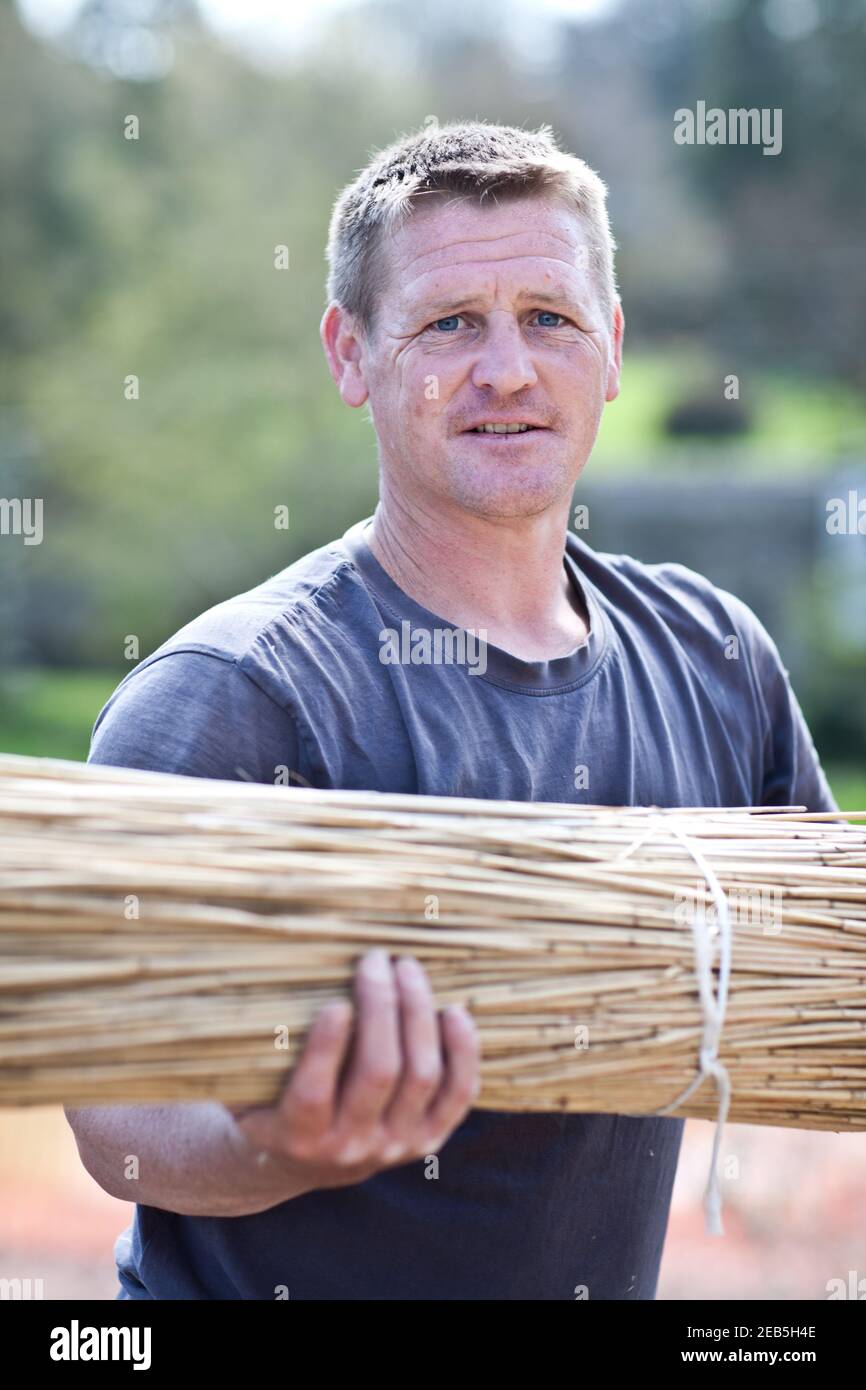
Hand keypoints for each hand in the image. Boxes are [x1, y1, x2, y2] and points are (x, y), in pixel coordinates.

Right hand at [229, 948, 479, 1189]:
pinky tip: (454, 1011)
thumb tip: (224, 983)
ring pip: (420, 1075)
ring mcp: (394, 1146)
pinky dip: (462, 1052)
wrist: (304, 1161)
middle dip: (381, 1007)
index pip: (313, 1093)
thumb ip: (250, 1045)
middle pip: (379, 1072)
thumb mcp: (249, 1083)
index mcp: (297, 1135)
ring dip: (418, 1013)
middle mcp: (349, 1147)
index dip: (328, 1048)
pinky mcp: (428, 1139)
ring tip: (407, 969)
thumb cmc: (270, 1099)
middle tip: (374, 960)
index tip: (335, 1003)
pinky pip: (457, 1094)